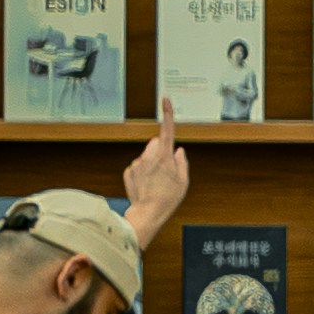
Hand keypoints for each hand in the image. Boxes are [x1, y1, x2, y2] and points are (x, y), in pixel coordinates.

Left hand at [123, 109, 188, 242]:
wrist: (148, 213)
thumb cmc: (168, 199)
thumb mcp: (184, 182)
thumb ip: (182, 163)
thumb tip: (179, 152)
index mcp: (164, 156)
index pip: (167, 130)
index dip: (167, 113)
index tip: (165, 100)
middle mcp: (149, 156)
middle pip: (155, 143)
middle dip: (160, 150)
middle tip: (166, 169)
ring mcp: (137, 163)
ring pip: (146, 155)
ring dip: (151, 163)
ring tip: (156, 182)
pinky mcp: (129, 171)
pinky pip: (138, 167)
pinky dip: (142, 173)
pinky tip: (147, 186)